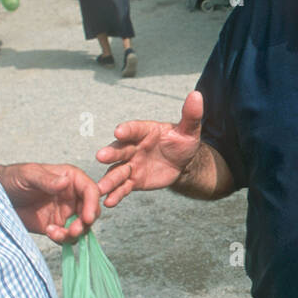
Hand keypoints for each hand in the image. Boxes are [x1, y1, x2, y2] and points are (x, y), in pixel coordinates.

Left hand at [0, 162, 99, 242]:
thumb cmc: (12, 178)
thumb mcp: (28, 175)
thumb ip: (47, 179)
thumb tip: (66, 182)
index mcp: (70, 179)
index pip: (90, 191)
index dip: (92, 204)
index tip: (86, 218)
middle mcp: (72, 196)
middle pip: (90, 211)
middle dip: (85, 223)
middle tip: (73, 231)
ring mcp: (65, 213)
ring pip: (82, 226)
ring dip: (74, 233)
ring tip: (56, 233)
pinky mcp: (56, 227)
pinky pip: (67, 237)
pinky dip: (63, 239)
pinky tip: (49, 232)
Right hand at [95, 90, 204, 206]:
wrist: (182, 162)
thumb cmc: (182, 142)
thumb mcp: (189, 130)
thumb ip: (191, 115)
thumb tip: (197, 95)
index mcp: (144, 131)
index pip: (134, 129)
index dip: (127, 130)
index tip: (119, 131)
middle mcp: (133, 147)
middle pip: (120, 150)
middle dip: (111, 153)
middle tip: (100, 156)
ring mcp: (131, 164)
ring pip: (117, 171)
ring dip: (108, 179)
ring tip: (100, 188)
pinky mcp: (133, 180)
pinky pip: (123, 187)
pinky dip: (116, 194)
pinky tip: (109, 202)